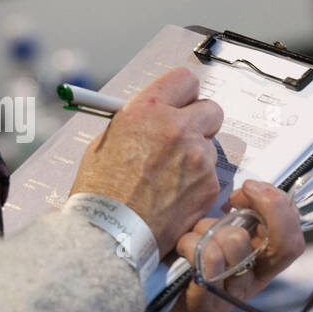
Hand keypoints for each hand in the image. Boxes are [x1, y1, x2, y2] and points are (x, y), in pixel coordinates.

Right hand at [70, 67, 222, 255]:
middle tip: (183, 137)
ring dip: (197, 156)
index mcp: (148, 110)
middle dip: (199, 121)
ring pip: (211, 145)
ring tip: (169, 176)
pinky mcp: (209, 185)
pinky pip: (211, 175)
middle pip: (211, 109)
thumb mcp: (109, 140)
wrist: (110, 232)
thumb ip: (138, 121)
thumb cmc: (101, 191)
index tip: (181, 103)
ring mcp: (197, 157)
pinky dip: (198, 183)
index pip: (185, 78)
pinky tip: (174, 195)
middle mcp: (177, 128)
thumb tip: (155, 115)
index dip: (184, 93)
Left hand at [161, 181, 305, 311]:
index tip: (248, 188)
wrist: (144, 280)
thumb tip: (251, 186)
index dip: (278, 208)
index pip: (292, 241)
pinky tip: (180, 246)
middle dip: (253, 212)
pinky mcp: (208, 306)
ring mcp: (233, 295)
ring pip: (239, 244)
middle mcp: (254, 280)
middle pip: (278, 244)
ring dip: (210, 228)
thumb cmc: (180, 242)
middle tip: (227, 203)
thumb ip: (239, 207)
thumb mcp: (214, 218)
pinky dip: (191, 244)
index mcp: (263, 259)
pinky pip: (210, 262)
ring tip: (191, 233)